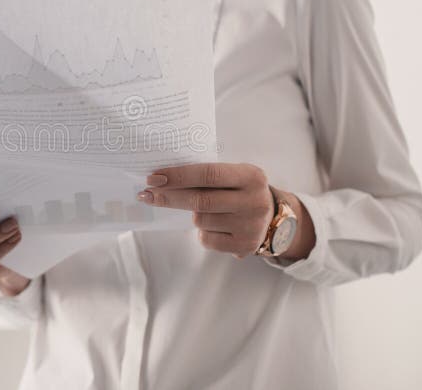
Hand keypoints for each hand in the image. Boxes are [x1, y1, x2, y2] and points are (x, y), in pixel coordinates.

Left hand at [137, 162, 278, 258]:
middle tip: (146, 194)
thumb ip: (208, 176)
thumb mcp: (235, 175)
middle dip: (169, 197)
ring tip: (207, 211)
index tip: (153, 178)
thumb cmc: (242, 191)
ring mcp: (250, 226)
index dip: (178, 176)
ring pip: (200, 220)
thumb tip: (162, 179)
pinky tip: (216, 226)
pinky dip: (203, 232)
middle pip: (200, 200)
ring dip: (193, 215)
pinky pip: (207, 239)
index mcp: (251, 176)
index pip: (208, 174)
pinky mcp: (244, 246)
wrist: (274, 219)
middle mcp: (253, 201)